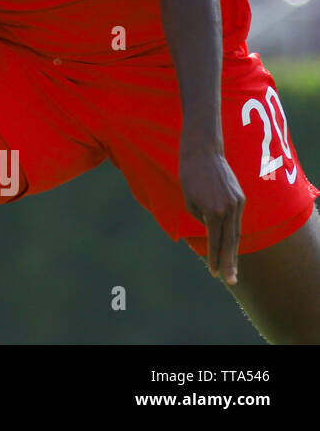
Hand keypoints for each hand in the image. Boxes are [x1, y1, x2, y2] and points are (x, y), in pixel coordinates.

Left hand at [179, 141, 244, 283]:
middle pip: (231, 241)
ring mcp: (238, 203)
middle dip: (229, 262)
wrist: (203, 151)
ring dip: (233, 251)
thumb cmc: (189, 175)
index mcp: (213, 211)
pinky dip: (233, 233)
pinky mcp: (241, 197)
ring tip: (232, 268)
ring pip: (236, 232)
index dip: (214, 258)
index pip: (215, 241)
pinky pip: (236, 220)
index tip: (214, 273)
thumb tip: (210, 229)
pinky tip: (231, 245)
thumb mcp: (189, 200)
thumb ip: (201, 218)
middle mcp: (229, 209)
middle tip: (230, 280)